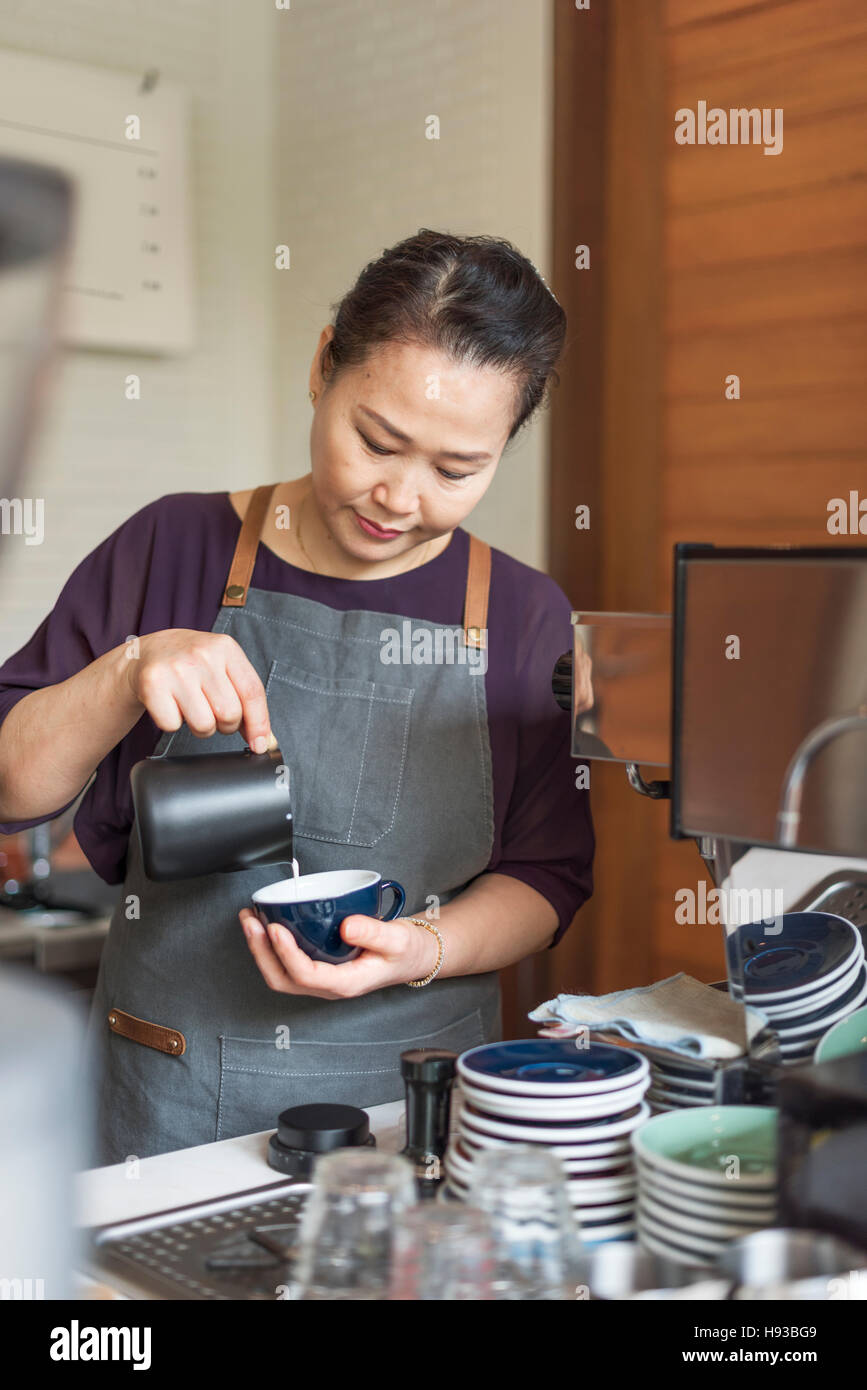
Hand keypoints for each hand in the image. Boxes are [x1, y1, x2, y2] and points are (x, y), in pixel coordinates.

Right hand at [125, 629, 272, 751]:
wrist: (146, 653)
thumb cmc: (190, 664)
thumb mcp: (222, 667)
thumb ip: (245, 699)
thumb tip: (264, 740)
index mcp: (225, 647)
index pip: (252, 692)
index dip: (259, 723)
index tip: (260, 744)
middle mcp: (202, 655)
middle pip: (230, 714)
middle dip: (225, 725)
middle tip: (213, 712)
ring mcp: (176, 668)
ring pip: (204, 725)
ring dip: (200, 727)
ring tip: (192, 708)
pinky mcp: (152, 684)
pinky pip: (172, 725)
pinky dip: (172, 723)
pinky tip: (170, 704)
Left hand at [238, 909, 438, 998]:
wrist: (411, 956)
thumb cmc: (405, 950)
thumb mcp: (397, 939)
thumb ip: (374, 933)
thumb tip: (346, 926)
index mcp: (346, 983)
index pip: (307, 975)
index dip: (286, 953)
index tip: (275, 928)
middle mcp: (328, 986)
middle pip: (283, 979)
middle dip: (261, 952)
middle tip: (250, 922)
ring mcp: (321, 979)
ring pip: (280, 974)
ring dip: (260, 949)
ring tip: (250, 919)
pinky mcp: (318, 967)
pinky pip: (286, 964)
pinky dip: (270, 945)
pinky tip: (265, 924)